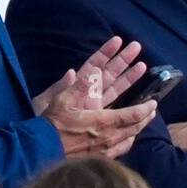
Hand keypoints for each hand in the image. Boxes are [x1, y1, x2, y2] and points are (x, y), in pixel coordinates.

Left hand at [32, 36, 147, 114]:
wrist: (45, 147)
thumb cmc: (43, 123)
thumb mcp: (44, 102)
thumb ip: (59, 87)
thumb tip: (72, 72)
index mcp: (77, 87)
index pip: (94, 65)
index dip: (106, 53)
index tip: (118, 40)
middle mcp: (89, 96)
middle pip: (109, 74)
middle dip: (123, 60)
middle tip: (136, 47)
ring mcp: (96, 109)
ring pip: (117, 90)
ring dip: (130, 78)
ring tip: (143, 66)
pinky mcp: (102, 123)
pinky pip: (119, 112)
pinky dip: (130, 106)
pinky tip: (139, 100)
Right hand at [38, 64, 155, 158]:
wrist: (40, 151)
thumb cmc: (53, 125)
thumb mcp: (64, 100)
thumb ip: (81, 84)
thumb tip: (95, 68)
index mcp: (104, 122)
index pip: (133, 114)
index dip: (146, 108)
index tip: (154, 103)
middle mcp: (109, 138)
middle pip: (135, 128)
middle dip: (146, 118)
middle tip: (152, 111)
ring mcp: (105, 151)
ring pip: (129, 140)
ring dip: (138, 130)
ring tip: (142, 124)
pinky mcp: (99, 159)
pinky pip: (119, 151)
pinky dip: (126, 143)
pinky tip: (125, 141)